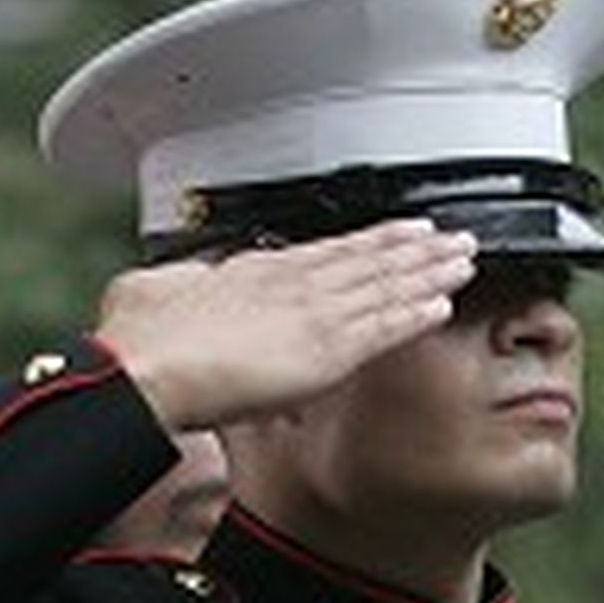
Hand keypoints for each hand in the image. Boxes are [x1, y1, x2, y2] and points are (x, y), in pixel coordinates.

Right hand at [98, 220, 476, 431]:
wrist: (143, 369)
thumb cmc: (140, 342)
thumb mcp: (155, 293)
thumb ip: (183, 284)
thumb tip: (186, 280)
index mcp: (254, 271)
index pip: (326, 253)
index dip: (367, 243)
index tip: (396, 234)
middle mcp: (291, 284)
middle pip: (366, 260)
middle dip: (413, 248)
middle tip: (452, 236)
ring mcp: (312, 314)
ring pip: (385, 285)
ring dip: (428, 272)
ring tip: (463, 260)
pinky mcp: (326, 350)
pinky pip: (383, 328)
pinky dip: (414, 313)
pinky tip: (442, 304)